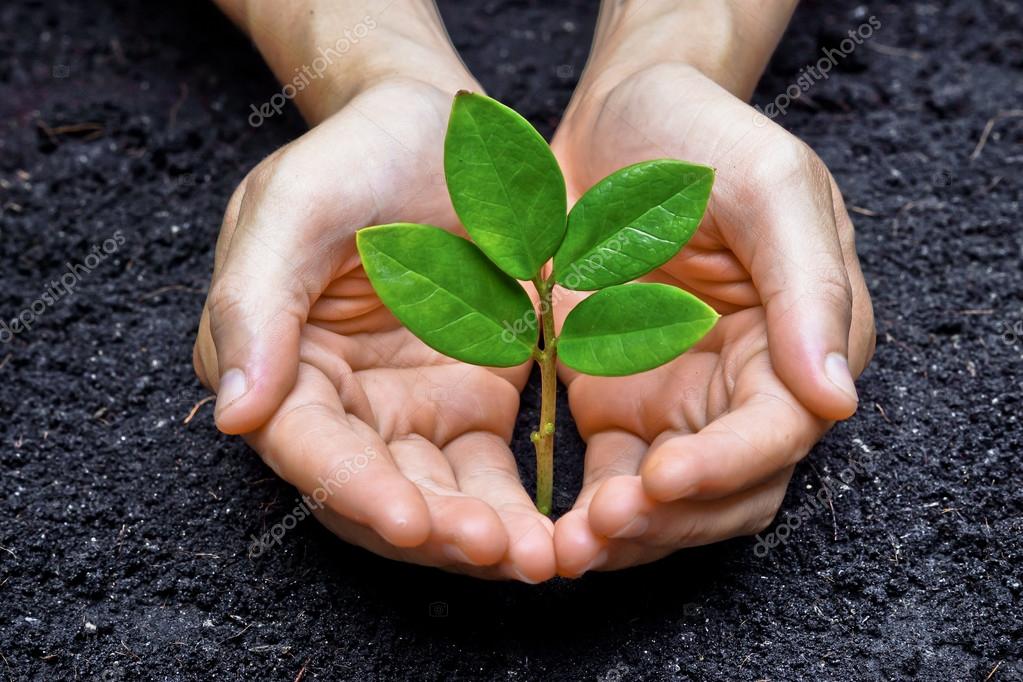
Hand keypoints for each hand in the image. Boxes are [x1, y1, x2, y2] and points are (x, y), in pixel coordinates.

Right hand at [193, 74, 555, 580]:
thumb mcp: (298, 202)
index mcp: (276, 358)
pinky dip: (515, 509)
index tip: (413, 522)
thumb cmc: (359, 151)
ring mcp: (405, 410)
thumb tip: (235, 415)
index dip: (355, 489)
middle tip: (494, 549)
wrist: (446, 128)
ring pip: (432, 497)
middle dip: (429, 530)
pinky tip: (555, 535)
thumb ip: (255, 301)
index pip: (305, 444)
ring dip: (477, 535)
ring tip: (535, 557)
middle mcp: (335, 401)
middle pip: (371, 492)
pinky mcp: (467, 407)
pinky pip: (486, 476)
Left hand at [549, 62, 874, 573]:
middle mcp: (748, 384)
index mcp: (801, 336)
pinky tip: (554, 528)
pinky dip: (592, 511)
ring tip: (571, 548)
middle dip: (674, 520)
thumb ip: (807, 287)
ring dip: (630, 533)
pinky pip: (615, 478)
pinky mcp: (620, 404)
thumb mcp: (767, 187)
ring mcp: (681, 400)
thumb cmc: (699, 136)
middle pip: (732, 489)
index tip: (664, 477)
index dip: (728, 466)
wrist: (613, 120)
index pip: (781, 431)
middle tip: (605, 528)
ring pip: (673, 502)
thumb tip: (838, 399)